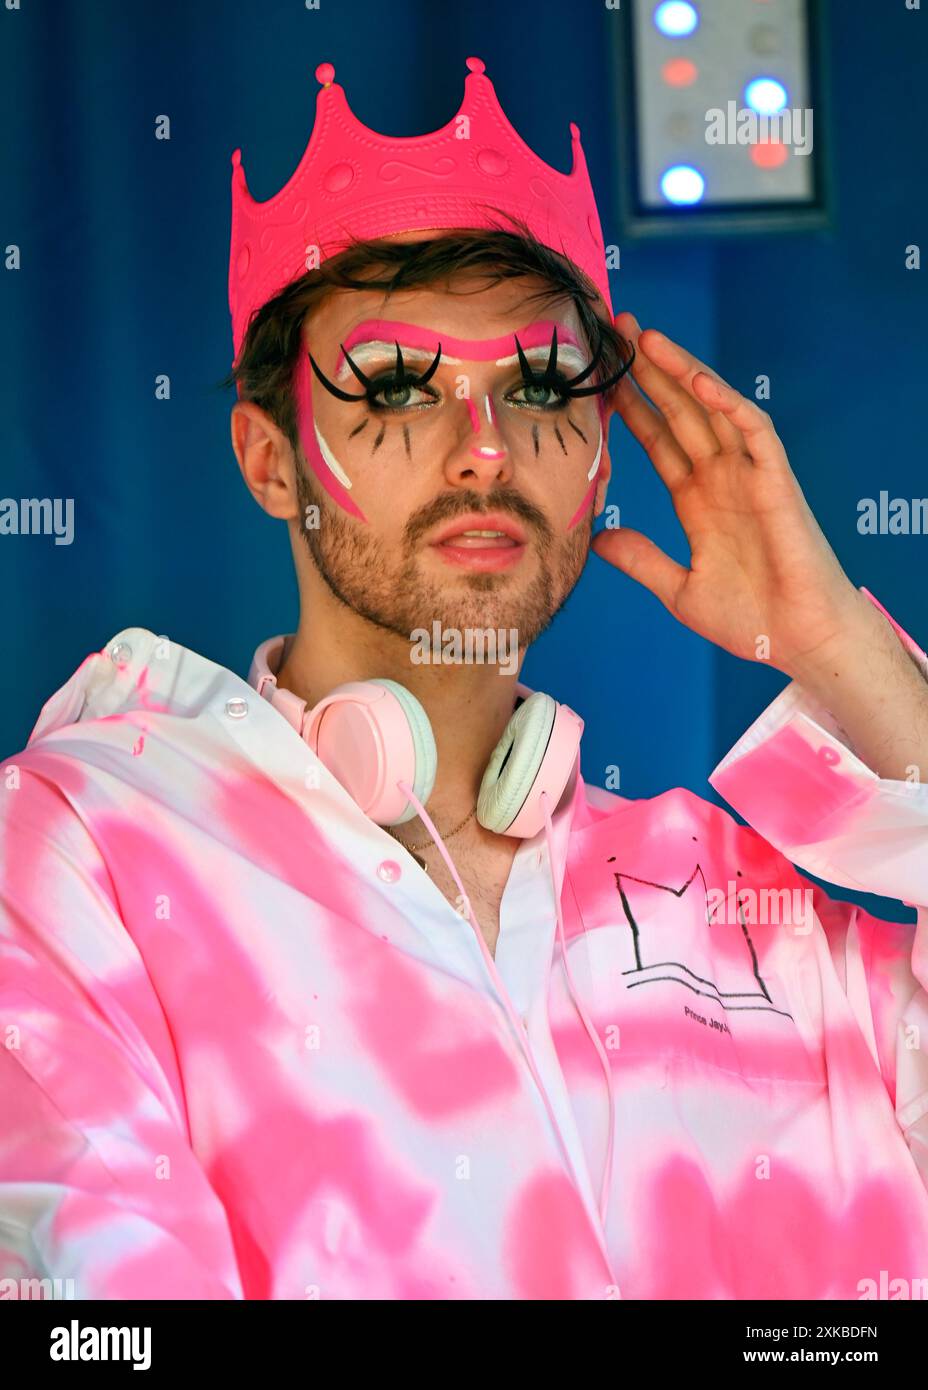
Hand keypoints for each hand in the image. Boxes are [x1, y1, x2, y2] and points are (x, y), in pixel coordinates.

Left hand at [591, 313, 870, 681]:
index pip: (658, 440)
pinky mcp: (777, 482)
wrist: (797, 643)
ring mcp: (750, 475)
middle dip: (649, 371)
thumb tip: (597, 540)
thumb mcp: (679, 589)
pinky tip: (699, 382)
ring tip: (646, 338)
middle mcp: (722, 478)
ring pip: (713, 408)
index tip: (598, 378)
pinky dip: (729, 404)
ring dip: (682, 371)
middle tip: (615, 329)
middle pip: (680, 411)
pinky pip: (756, 431)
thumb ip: (641, 559)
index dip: (630, 407)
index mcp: (697, 499)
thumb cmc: (751, 619)